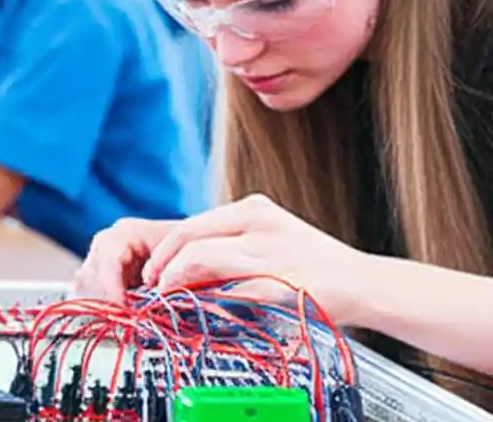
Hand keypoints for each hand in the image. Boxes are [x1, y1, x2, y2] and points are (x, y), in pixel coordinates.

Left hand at [77, 195, 371, 322]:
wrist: (368, 284)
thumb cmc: (315, 267)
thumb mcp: (270, 240)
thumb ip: (231, 247)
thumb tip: (183, 266)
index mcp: (254, 210)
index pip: (192, 224)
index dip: (166, 249)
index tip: (154, 269)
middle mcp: (260, 225)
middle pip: (190, 238)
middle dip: (163, 264)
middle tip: (153, 286)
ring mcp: (272, 252)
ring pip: (203, 259)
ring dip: (176, 280)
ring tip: (168, 298)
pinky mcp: (282, 283)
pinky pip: (231, 290)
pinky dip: (207, 300)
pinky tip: (201, 310)